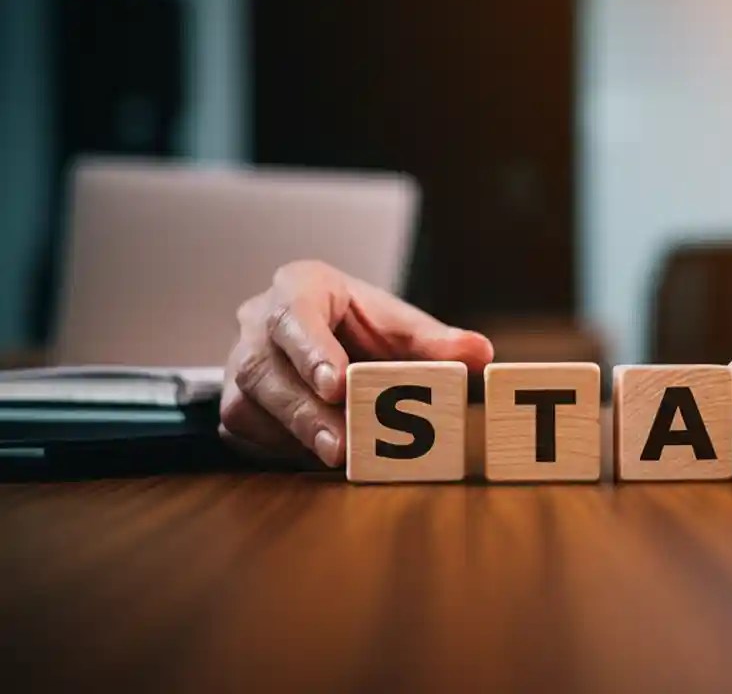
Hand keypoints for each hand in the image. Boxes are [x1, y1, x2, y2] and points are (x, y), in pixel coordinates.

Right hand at [219, 260, 493, 467]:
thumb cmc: (363, 328)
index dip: (312, 350)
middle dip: (305, 411)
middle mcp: (257, 323)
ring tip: (338, 459)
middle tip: (342, 446)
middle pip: (264, 367)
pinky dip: (284, 450)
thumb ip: (437, 341)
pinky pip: (248, 434)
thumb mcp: (401, 327)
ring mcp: (239, 365)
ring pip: (249, 405)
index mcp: (299, 287)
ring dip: (295, 436)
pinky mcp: (236, 406)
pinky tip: (317, 459)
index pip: (294, 313)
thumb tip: (480, 354)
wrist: (324, 339)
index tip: (337, 384)